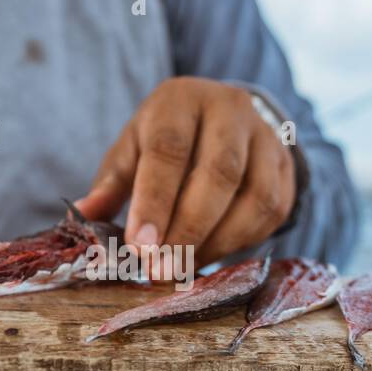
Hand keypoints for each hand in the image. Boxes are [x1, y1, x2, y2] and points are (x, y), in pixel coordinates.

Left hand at [75, 77, 294, 276]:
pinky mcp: (287, 169)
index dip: (155, 202)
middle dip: (188, 231)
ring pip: (253, 198)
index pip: (169, 150)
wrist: (226, 120)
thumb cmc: (168, 138)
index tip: (141, 246)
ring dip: (217, 242)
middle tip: (162, 270)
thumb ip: (112, 182)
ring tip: (184, 268)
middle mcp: (231, 110)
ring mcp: (266, 139)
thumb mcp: (134, 147)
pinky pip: (271, 214)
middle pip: (218, 174)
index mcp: (182, 100)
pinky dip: (240, 243)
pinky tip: (210, 255)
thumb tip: (85, 215)